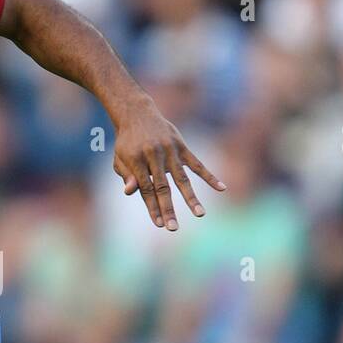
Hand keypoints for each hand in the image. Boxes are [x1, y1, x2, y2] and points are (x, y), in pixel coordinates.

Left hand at [113, 98, 224, 229]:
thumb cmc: (127, 142)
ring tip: (200, 214)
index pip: (146, 189)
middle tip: (173, 228)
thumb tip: (130, 192)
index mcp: (137, 160)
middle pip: (163, 187)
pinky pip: (197, 164)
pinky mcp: (181, 146)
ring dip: (191, 197)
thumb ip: (126, 175)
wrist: (137, 114)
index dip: (152, 207)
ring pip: (182, 178)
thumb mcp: (120, 158)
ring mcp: (170, 151)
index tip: (158, 224)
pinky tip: (222, 188)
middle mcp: (154, 156)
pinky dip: (209, 176)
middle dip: (168, 209)